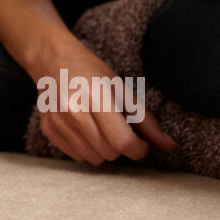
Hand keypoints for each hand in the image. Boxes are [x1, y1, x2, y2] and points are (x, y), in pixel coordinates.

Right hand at [31, 36, 176, 163]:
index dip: (139, 148)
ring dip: (103, 149)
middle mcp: (73, 109)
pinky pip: (77, 156)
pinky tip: (84, 129)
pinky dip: (86, 148)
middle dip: (120, 146)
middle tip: (118, 128)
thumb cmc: (91, 72)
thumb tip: (171, 146)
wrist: (53, 60)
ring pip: (94, 159)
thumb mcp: (121, 89)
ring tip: (100, 127)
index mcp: (96, 96)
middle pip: (110, 153)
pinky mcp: (48, 129)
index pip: (123, 142)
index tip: (141, 142)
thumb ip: (146, 120)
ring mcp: (58, 120)